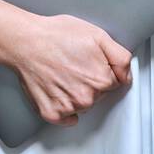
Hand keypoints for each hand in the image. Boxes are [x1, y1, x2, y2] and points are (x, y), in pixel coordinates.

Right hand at [1, 14, 133, 126]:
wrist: (25, 41)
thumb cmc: (57, 35)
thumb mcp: (98, 35)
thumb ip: (121, 57)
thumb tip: (127, 75)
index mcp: (102, 80)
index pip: (114, 82)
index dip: (102, 69)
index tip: (90, 62)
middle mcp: (87, 98)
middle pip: (99, 94)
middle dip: (90, 80)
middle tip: (74, 64)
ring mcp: (69, 108)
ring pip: (83, 104)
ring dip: (76, 92)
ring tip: (62, 72)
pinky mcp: (52, 113)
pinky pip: (66, 117)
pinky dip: (63, 106)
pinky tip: (56, 87)